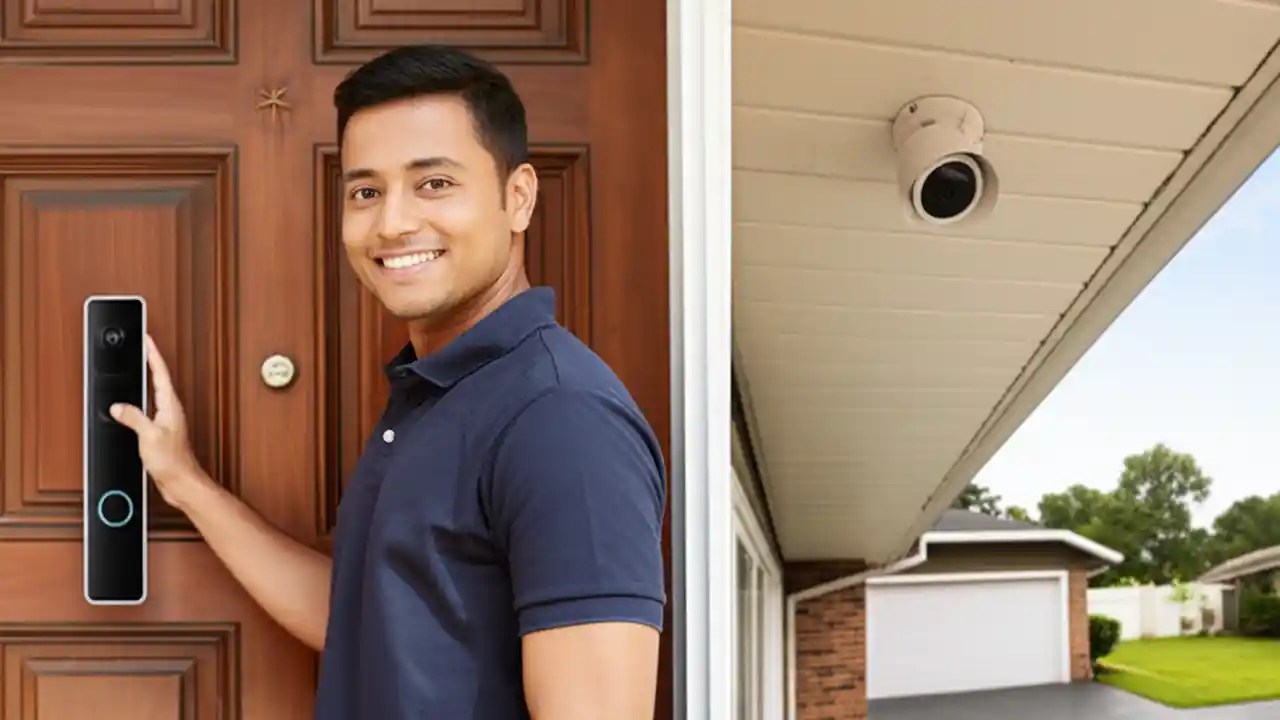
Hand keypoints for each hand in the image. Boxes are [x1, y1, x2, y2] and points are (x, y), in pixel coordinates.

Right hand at [110, 334, 209, 509]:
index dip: (153, 355)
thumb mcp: (148, 436)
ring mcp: (168, 420)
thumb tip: (119, 406)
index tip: (147, 339)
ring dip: (149, 379)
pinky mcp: (163, 431)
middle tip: (143, 346)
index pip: (161, 373)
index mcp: (170, 406)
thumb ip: (133, 418)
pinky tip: (136, 402)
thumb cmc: (172, 462)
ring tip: (141, 366)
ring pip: (156, 393)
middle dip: (151, 361)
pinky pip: (151, 409)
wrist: (182, 482)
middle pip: (160, 379)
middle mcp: (171, 411)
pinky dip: (142, 400)